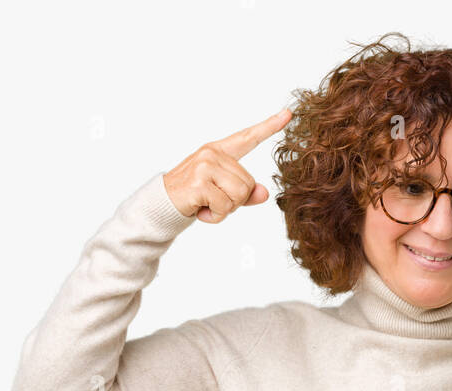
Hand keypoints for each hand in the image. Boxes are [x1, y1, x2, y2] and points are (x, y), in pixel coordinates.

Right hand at [162, 108, 291, 223]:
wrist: (162, 204)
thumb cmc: (193, 197)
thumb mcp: (221, 193)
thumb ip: (245, 194)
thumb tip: (265, 194)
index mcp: (219, 151)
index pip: (248, 137)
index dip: (270, 126)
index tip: (288, 114)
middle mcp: (212, 153)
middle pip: (248, 184)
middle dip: (234, 202)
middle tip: (213, 202)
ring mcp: (205, 166)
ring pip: (239, 195)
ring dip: (225, 210)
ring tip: (207, 205)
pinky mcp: (199, 182)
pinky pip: (224, 206)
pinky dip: (215, 217)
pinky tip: (201, 211)